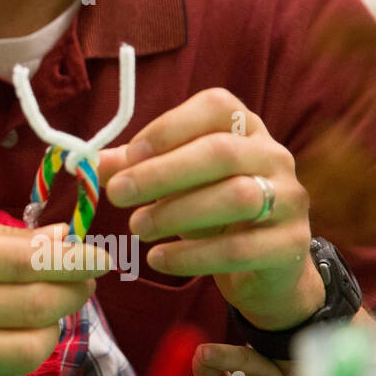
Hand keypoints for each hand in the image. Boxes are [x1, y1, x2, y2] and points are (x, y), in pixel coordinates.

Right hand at [0, 209, 109, 375]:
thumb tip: (57, 243)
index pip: (27, 261)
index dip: (75, 260)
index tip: (98, 256)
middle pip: (34, 305)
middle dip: (73, 291)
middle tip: (79, 280)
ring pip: (25, 350)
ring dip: (50, 329)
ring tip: (43, 311)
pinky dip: (18, 361)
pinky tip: (9, 339)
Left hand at [99, 88, 323, 329]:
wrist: (266, 268)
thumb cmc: (213, 212)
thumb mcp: (175, 184)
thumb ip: (135, 168)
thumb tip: (85, 163)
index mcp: (246, 128)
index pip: (216, 107)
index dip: (169, 126)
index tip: (128, 155)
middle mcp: (274, 156)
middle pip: (221, 153)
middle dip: (161, 173)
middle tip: (117, 195)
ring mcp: (290, 200)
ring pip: (237, 197)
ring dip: (176, 213)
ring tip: (136, 228)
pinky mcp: (290, 246)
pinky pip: (240, 248)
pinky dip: (193, 256)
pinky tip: (159, 259)